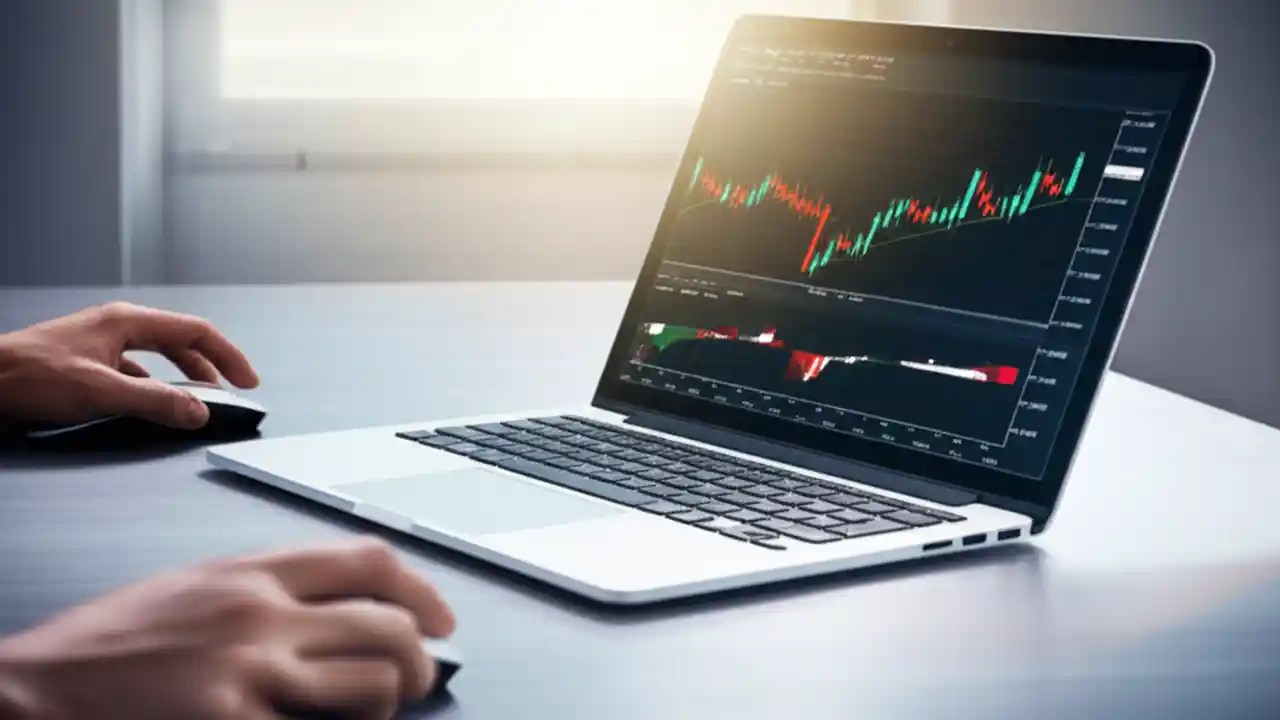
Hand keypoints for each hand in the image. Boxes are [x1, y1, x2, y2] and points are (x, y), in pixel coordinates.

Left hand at [0, 302, 258, 429]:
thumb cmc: (29, 376)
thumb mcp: (100, 392)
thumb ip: (155, 402)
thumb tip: (199, 411)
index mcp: (126, 321)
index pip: (196, 331)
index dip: (228, 356)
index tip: (247, 380)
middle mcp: (116, 327)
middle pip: (180, 342)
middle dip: (210, 367)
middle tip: (230, 392)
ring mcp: (100, 344)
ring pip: (157, 359)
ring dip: (181, 380)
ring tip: (196, 402)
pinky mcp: (86, 365)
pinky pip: (134, 373)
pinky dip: (153, 389)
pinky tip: (152, 407)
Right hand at [0, 537, 456, 719]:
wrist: (25, 697)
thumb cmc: (102, 652)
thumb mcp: (190, 591)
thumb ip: (266, 593)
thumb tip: (341, 610)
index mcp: (247, 573)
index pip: (368, 560)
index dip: (422, 591)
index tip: (442, 617)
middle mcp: (257, 614)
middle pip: (388, 625)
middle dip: (422, 659)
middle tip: (422, 678)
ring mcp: (247, 673)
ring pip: (372, 683)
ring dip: (387, 705)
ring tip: (372, 714)